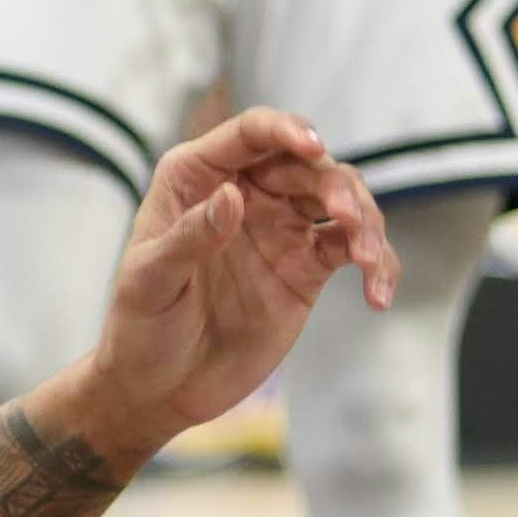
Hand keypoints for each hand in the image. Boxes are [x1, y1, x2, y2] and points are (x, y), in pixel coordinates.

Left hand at [84, 110, 396, 446]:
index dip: (284, 130)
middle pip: (306, 164)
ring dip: (365, 220)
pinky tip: (378, 293)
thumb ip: (188, 237)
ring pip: (339, 199)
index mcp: (197, 177)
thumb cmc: (139, 326)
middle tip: (348, 218)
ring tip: (367, 260)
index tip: (313, 146)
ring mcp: (280, 228)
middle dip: (335, 184)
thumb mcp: (149, 281)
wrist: (160, 387)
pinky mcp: (306, 267)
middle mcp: (245, 191)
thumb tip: (231, 196)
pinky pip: (351, 249)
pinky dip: (375, 264)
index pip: (249, 134)